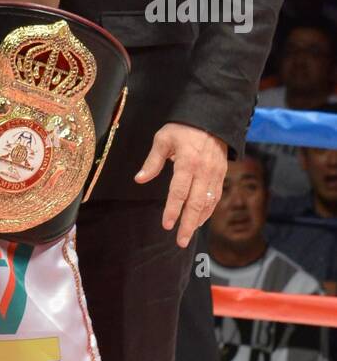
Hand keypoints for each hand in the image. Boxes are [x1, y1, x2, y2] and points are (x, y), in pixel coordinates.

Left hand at [135, 122, 227, 247]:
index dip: (173, 209)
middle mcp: (203, 171)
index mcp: (187, 162)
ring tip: (188, 234)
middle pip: (196, 203)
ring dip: (198, 220)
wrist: (211, 118)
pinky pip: (215, 198)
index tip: (167, 225)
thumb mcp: (163, 139)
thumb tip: (139, 179)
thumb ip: (153, 161)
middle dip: (188, 224)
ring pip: (208, 203)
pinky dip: (208, 211)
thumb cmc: (183, 128)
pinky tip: (199, 220)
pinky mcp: (221, 175)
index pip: (179, 191)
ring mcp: (214, 174)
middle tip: (180, 241)